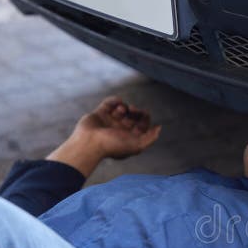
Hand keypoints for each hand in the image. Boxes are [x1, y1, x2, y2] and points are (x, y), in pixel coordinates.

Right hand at [47, 97, 161, 176]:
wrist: (89, 144)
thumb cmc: (113, 146)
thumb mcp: (137, 146)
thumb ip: (150, 138)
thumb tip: (159, 128)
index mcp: (129, 138)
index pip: (142, 125)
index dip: (145, 118)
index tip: (144, 113)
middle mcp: (120, 130)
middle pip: (133, 116)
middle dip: (136, 111)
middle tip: (133, 109)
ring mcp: (109, 122)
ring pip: (122, 110)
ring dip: (124, 107)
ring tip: (121, 110)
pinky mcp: (99, 114)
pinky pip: (109, 104)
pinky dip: (114, 100)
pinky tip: (117, 102)